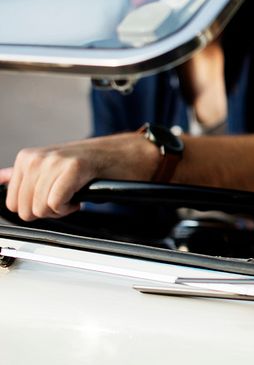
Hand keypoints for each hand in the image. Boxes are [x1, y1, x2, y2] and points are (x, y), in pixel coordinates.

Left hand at [0, 133, 159, 220]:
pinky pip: (56, 203)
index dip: (36, 207)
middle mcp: (36, 158)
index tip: (55, 196)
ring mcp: (54, 161)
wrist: (129, 154)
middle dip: (48, 211)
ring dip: (61, 209)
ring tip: (75, 195)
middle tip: (67, 197)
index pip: (12, 202)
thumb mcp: (52, 166)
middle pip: (25, 209)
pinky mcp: (73, 168)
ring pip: (40, 208)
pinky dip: (69, 207)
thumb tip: (2, 178)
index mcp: (27, 158)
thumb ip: (24, 173)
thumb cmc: (94, 163)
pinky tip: (79, 197)